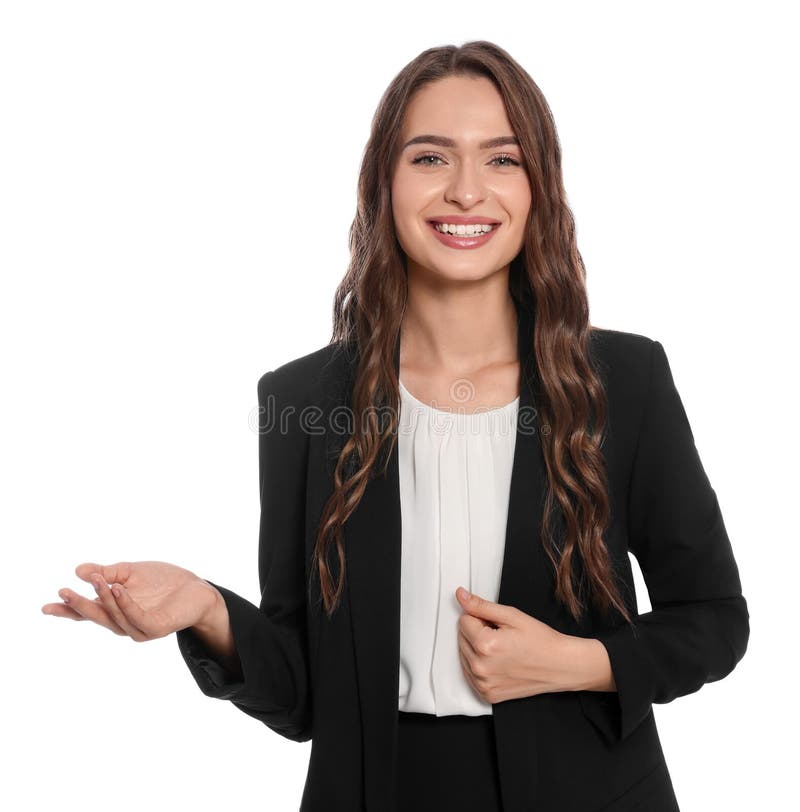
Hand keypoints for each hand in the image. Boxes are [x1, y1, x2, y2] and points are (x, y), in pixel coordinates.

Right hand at [41, 561, 219, 641]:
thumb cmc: (164, 581)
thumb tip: (79, 570)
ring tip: (97, 580)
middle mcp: (124, 622)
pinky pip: (137, 618)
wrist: (197, 589)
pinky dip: (126, 605)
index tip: (46, 606)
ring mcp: (139, 628)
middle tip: (63, 591)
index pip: (87, 612)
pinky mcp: (156, 628)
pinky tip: (119, 589)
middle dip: (79, 605)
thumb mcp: (132, 572)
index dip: (67, 610)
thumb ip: (107, 572)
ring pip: (115, 617)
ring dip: (104, 599)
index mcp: (115, 610)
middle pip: (97, 616)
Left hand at [455, 586, 573, 703]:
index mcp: (485, 645)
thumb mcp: (512, 616)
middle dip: (477, 632)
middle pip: (461, 637)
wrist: (560, 666)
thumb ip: (481, 606)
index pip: (464, 620)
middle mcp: (481, 668)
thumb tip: (461, 596)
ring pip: (464, 655)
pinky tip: (499, 662)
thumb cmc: (540, 641)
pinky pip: (470, 674)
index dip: (481, 617)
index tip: (497, 624)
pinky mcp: (488, 695)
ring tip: (502, 649)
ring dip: (477, 649)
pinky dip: (480, 665)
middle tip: (502, 636)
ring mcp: (483, 684)